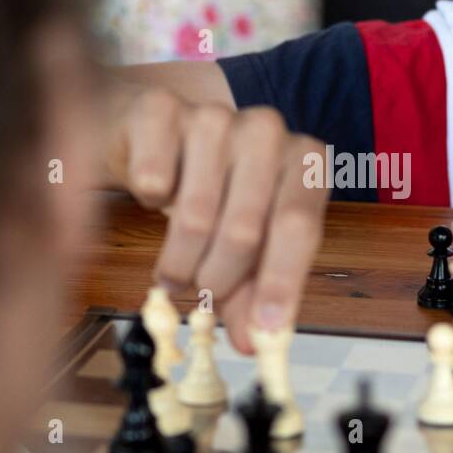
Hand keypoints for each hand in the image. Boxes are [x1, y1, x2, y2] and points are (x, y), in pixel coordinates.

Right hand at [105, 87, 326, 352]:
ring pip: (196, 212)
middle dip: (219, 278)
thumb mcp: (246, 245)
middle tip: (202, 295)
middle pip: (246, 228)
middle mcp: (267, 131)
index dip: (281, 283)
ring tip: (175, 268)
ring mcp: (215, 115)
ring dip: (179, 257)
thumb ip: (254, 291)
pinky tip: (155, 194)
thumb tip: (254, 344)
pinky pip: (152, 176)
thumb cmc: (214, 193)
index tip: (266, 330)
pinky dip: (148, 199)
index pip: (300, 227)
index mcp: (304, 161)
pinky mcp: (161, 109)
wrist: (155, 135)